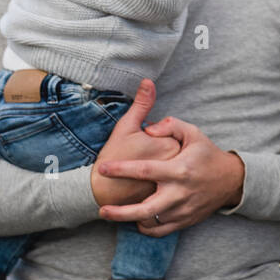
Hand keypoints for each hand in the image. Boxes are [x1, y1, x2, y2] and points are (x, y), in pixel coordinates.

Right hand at [90, 80, 182, 208]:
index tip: (140, 144)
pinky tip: (144, 183)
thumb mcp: (126, 126)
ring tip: (141, 170)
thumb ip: (142, 104)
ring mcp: (175, 183)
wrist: (102, 191)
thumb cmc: (114, 157)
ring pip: (173, 167)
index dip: (154, 136)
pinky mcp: (169, 197)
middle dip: (159, 151)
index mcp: (171, 146)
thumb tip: (148, 82)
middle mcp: (177, 166)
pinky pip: (170, 183)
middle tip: (140, 156)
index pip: (172, 134)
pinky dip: (160, 182)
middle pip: (175, 150)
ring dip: (161, 167)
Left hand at [94, 116, 245, 236]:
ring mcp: (182, 210)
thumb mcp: (193, 133)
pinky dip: (146, 227)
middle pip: (144, 209)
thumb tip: (148, 129)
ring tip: (115, 213)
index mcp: (179, 170)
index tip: (103, 169)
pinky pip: (160, 231)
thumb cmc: (207, 155)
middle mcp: (179, 193)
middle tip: (101, 209)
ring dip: (130, 220)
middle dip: (120, 212)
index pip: (144, 170)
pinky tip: (137, 219)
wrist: (231, 180)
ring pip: (150, 223)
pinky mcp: (185, 221)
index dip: (121, 169)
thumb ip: (170, 126)